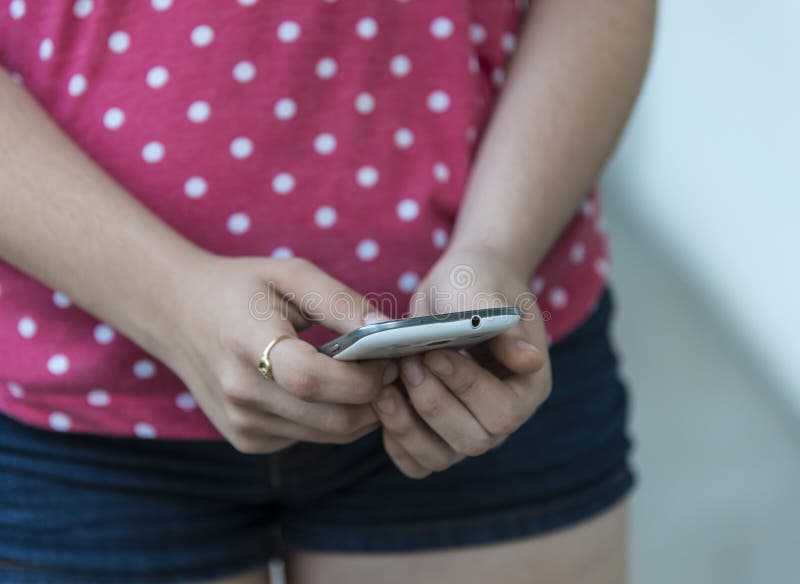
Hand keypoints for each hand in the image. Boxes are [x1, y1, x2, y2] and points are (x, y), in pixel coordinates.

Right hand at [158, 254, 397, 453]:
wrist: (178, 315)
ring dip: (362, 412)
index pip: (313, 379)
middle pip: (333, 418)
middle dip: (376, 399)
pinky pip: (310, 436)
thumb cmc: (241, 288)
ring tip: (368, 376)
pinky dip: (332, 417)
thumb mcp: (290, 275)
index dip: (363, 376)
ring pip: (329, 435)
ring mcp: (242, 423)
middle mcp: (241, 394)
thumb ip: (341, 302)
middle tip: (392, 370)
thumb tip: (389, 330)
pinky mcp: (247, 440)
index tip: (390, 359)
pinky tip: (330, 389)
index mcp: (247, 344)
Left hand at [372, 249, 551, 477]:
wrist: (457, 288)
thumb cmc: (476, 285)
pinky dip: (395, 441)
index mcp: (527, 388)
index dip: (465, 388)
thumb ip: (502, 327)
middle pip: (471, 441)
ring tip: (384, 388)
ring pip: (440, 458)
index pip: (502, 412)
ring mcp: (467, 430)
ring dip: (406, 427)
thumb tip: (529, 361)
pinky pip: (415, 462)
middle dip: (431, 403)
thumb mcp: (485, 294)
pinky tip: (382, 403)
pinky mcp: (436, 434)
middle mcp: (501, 419)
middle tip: (407, 363)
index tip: (433, 353)